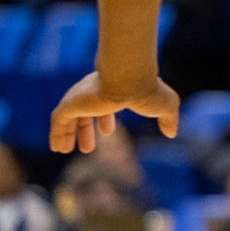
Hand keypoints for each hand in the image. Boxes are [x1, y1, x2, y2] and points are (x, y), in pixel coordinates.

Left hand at [49, 72, 178, 153]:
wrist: (130, 80)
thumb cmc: (149, 91)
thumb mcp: (166, 107)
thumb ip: (169, 119)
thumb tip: (172, 133)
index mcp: (115, 88)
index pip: (106, 104)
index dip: (106, 119)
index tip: (108, 132)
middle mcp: (94, 90)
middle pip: (86, 112)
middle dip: (86, 131)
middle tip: (88, 148)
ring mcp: (80, 97)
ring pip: (69, 118)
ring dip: (68, 135)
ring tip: (65, 151)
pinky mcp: (69, 104)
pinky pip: (58, 121)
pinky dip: (57, 135)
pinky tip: (58, 148)